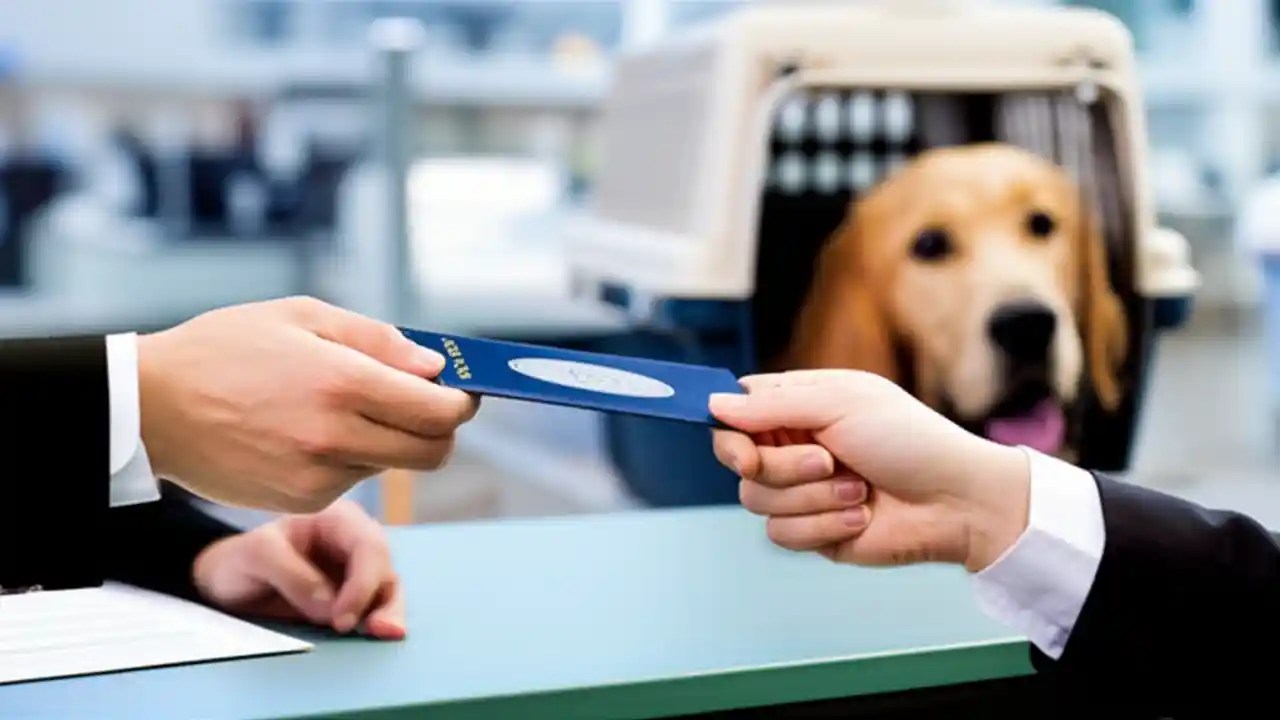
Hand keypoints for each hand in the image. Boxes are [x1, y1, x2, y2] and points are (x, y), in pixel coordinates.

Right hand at [138, 296, 478, 511]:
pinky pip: (349, 480)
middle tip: (428, 406)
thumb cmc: (226, 348)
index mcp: (342, 384)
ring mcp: (316, 476)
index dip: (463, 404)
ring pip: (390, 466)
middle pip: (431, 453)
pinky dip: (348, 458)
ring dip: (388, 441)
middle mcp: (335, 437)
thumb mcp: (302, 317)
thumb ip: (378, 341)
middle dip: (441, 431)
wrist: (151, 405)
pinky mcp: (298, 501)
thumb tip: (434, 369)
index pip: (438, 412)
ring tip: (341, 407)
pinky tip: (307, 431)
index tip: (463, 394)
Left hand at [193, 500, 404, 638]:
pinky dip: (380, 622)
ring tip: (387, 634)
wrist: (227, 583)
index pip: (366, 546)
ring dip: (390, 613)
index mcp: (337, 520)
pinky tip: (380, 637)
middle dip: (386, 598)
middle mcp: (353, 543)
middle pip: (384, 568)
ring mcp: (355, 572)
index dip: (363, 582)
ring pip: (387, 590)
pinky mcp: (352, 599)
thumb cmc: (240, 559)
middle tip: (379, 630)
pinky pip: (375, 609)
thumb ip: (291, 574)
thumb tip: (330, 607)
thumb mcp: (255, 555)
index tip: (341, 618)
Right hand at [710, 370, 1029, 571]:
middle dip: (782, 465)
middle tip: (825, 460)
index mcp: (800, 406)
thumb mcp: (841, 403)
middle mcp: (794, 446)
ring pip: (756, 501)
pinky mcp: (813, 532)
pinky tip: (861, 517)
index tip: (741, 444)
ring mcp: (802, 491)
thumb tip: (715, 405)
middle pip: (738, 461)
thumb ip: (773, 405)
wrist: (956, 501)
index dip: (729, 429)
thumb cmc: (909, 440)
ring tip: (859, 489)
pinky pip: (782, 534)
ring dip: (812, 497)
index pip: (736, 411)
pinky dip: (823, 525)